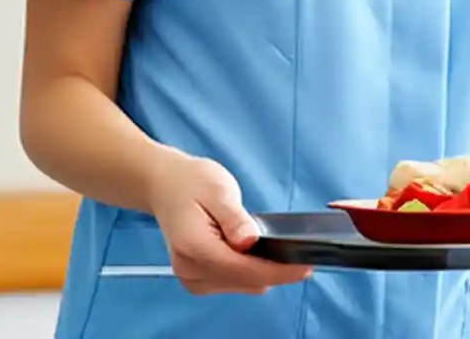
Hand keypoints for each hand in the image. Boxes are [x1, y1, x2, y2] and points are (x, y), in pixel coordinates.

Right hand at [148, 154, 312, 294]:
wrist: (165, 185)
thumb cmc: (191, 183)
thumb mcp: (218, 190)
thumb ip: (235, 218)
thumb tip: (250, 242)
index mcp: (194, 246)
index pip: (242, 269)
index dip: (277, 271)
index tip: (304, 267)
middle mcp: (189, 268)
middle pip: (243, 281)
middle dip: (275, 271)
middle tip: (303, 257)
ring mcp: (191, 276)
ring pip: (241, 285)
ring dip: (263, 272)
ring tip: (283, 253)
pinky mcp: (197, 277)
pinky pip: (232, 282)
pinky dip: (250, 272)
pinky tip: (261, 256)